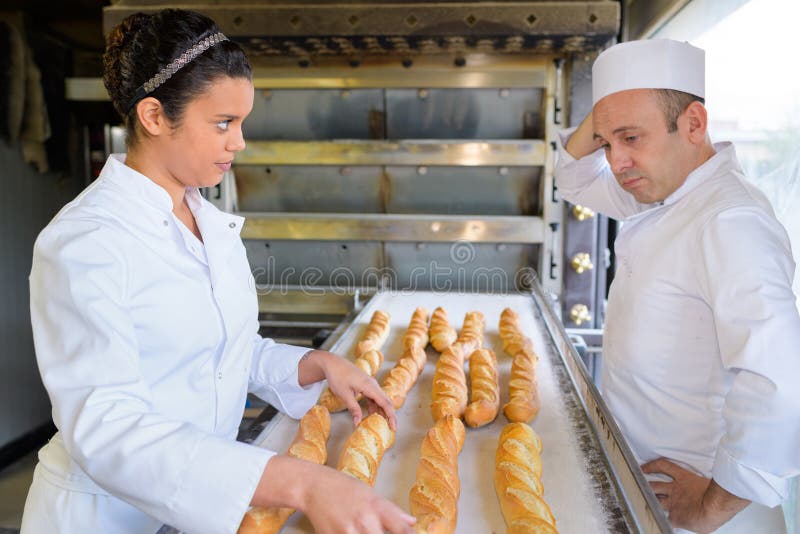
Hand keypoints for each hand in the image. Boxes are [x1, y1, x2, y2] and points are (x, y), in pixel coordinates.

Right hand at [253, 456, 414, 533]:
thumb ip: (392, 512)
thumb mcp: (371, 494)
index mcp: (378, 508)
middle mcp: (365, 521)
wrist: (313, 486)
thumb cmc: (343, 488)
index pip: (403, 531)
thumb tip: (412, 523)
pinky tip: (351, 531)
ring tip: (361, 530)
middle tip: (377, 531)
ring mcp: (348, 532)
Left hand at [299, 350, 397, 429]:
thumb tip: (358, 423)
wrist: (333, 363)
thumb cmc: (337, 377)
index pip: (385, 403)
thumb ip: (353, 408)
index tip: (394, 427)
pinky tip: (373, 415)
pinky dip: (375, 406)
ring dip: (382, 411)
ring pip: (381, 399)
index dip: (391, 416)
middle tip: (392, 429)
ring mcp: (370, 384)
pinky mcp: (366, 385)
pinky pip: (374, 397)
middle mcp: (373, 384)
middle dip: (390, 415)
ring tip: (383, 424)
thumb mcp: (344, 394)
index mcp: (369, 386)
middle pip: (386, 401)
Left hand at [641, 458, 749, 533]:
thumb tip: (710, 483)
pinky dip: (661, 520)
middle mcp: (676, 490)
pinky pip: (664, 519)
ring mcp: (674, 503)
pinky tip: (656, 521)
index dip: (652, 466)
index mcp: (685, 479)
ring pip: (656, 499)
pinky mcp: (675, 516)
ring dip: (649, 500)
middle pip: (655, 485)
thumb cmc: (719, 496)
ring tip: (641, 500)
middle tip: (638, 485)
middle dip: (646, 486)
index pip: (664, 466)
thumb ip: (704, 481)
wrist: (715, 507)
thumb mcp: (710, 482)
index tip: (644, 467)